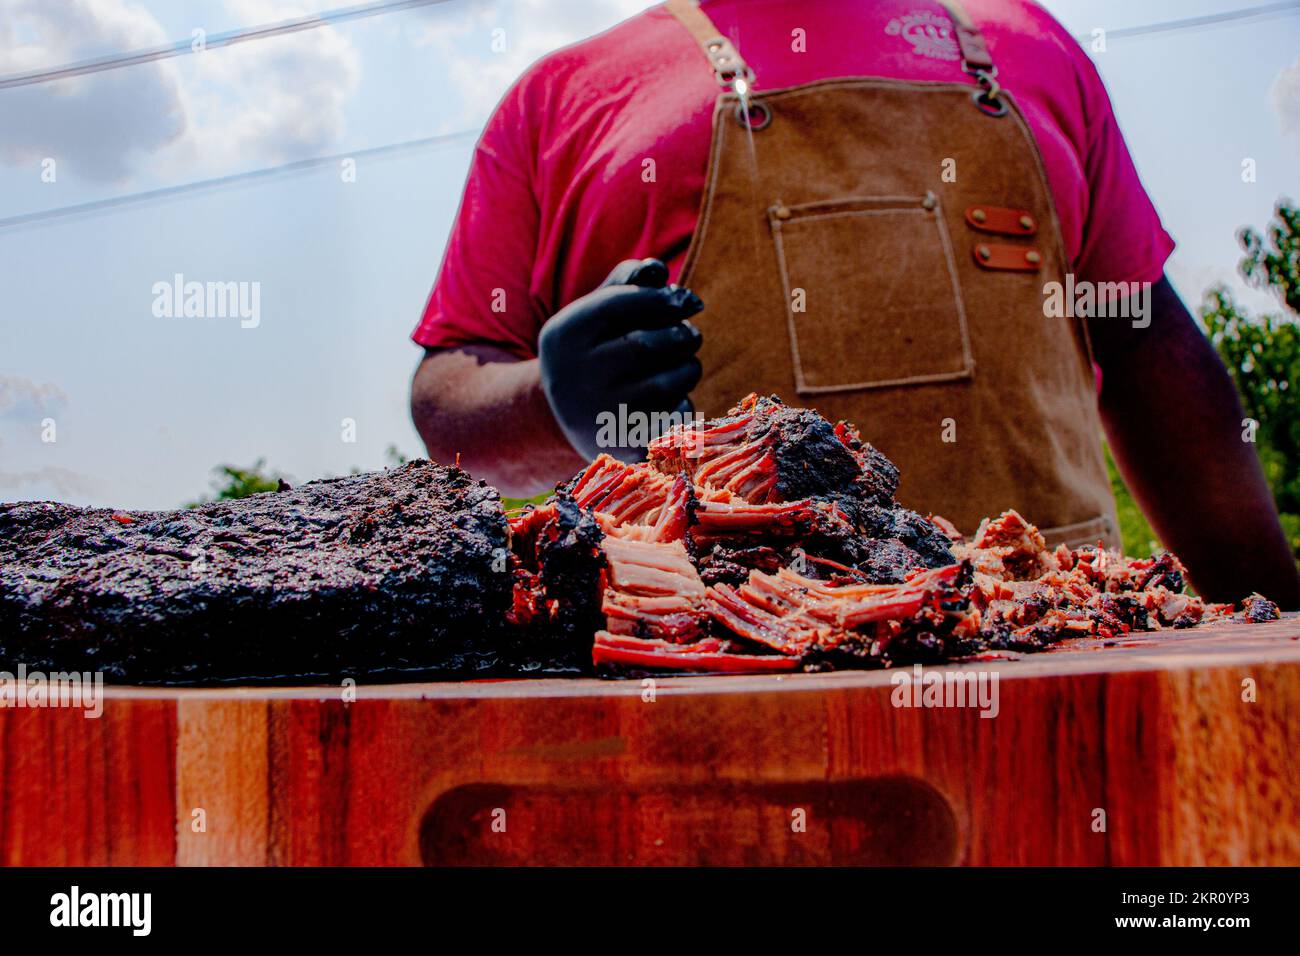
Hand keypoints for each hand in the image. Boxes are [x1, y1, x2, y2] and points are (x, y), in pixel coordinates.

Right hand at [538, 258, 703, 462]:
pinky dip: (684, 403)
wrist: (567, 417)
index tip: (686, 300)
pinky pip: (675, 417)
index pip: (617, 305)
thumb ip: (624, 283)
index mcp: (563, 336)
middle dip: (681, 334)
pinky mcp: (626, 445)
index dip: (660, 299)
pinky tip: (673, 398)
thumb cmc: (593, 351)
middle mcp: (574, 377)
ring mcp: (598, 415)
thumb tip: (657, 269)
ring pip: (667, 382)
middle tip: (690, 334)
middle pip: (645, 345)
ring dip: (689, 367)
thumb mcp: (594, 314)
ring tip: (684, 364)